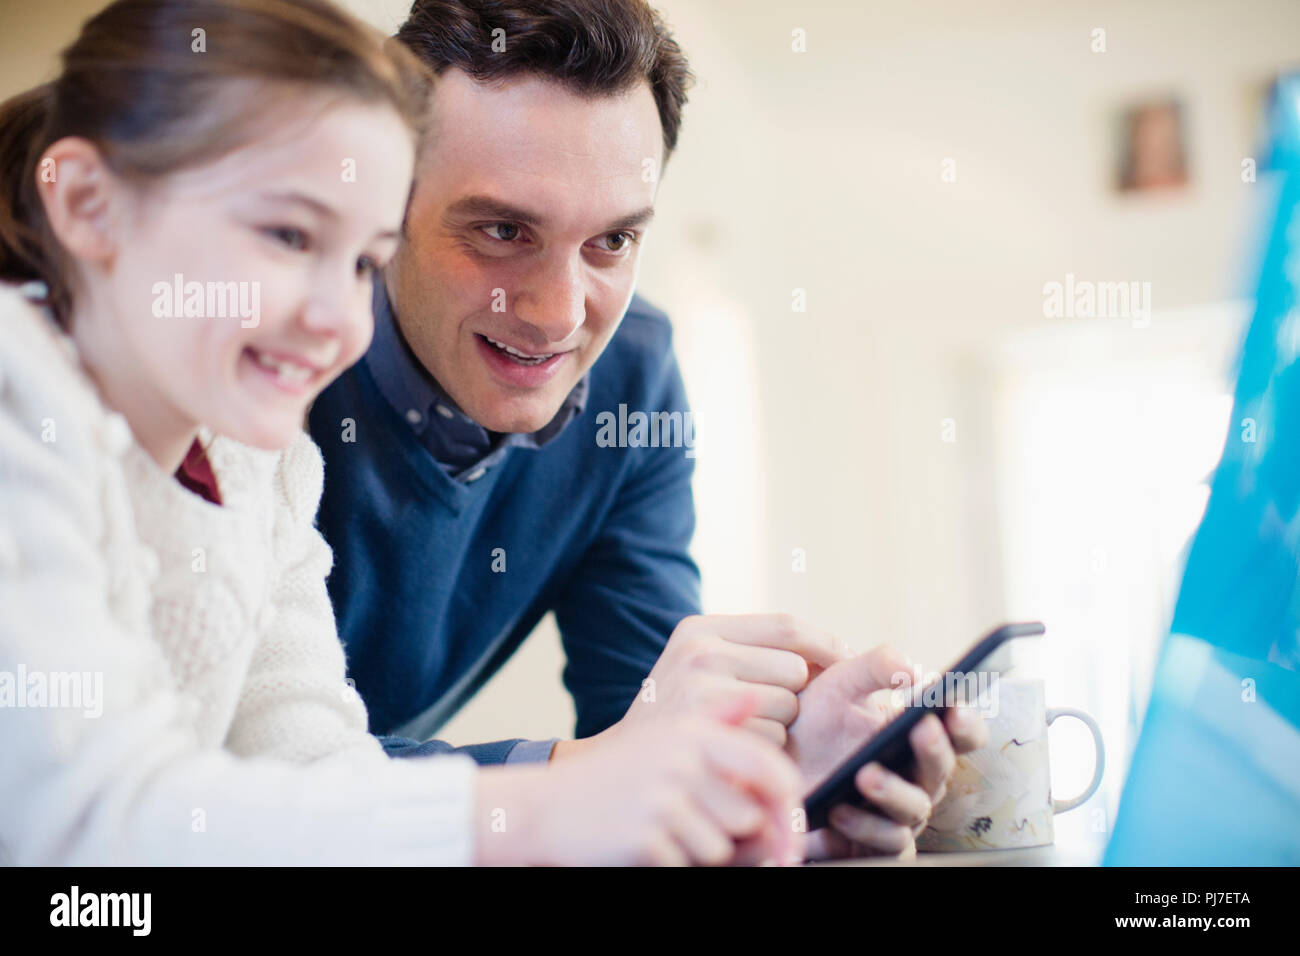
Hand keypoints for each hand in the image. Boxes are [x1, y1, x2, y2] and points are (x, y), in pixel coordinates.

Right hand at [474, 695, 805, 865]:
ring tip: (668, 829)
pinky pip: (696, 865)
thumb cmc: (616, 777)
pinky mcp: (648, 836)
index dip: (790, 804)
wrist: (547, 808)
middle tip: (703, 827)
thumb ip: (716, 718)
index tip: (790, 830)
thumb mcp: (664, 736)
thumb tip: (756, 697)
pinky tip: (649, 843)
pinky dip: (679, 863)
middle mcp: (683, 757)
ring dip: (706, 849)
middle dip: (740, 834)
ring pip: (728, 845)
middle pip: (755, 814)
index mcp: (694, 729)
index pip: (774, 767)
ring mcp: (665, 796)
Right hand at [604, 613, 851, 747]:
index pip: (787, 625)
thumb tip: (837, 650)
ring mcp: (699, 694)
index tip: (845, 661)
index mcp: (698, 630)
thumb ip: (749, 651)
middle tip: (762, 715)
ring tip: (736, 739)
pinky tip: (729, 759)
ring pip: (787, 712)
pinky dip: (760, 759)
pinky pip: (769, 747)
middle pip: (794, 671)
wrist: (613, 773)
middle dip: (794, 697)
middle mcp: (697, 654)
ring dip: (776, 732)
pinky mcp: (707, 734)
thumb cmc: (673, 719)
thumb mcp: (697, 668)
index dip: (825, 645)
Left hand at [786, 647, 988, 859]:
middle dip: (934, 749)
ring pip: (914, 811)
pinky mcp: (870, 841)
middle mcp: (915, 777)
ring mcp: (895, 812)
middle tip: (920, 728)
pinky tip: (838, 811)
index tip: (955, 707)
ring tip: (865, 774)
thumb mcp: (843, 681)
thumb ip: (879, 666)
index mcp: (918, 736)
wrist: (774, 755)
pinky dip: (864, 829)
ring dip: (893, 792)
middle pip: (941, 771)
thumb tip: (914, 670)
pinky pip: (884, 844)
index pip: (962, 735)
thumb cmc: (816, 717)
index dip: (967, 723)